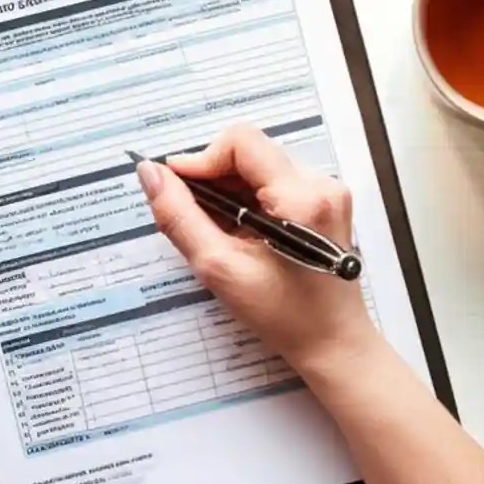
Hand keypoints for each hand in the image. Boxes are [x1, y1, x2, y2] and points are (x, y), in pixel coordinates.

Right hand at [136, 124, 375, 373]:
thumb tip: (150, 174)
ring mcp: (326, 191)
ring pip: (259, 164)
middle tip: (193, 212)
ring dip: (229, 188)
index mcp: (302, 198)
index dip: (201, 158)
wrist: (332, 341)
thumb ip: (179, 216)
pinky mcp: (324, 201)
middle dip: (213, 176)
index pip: (241, 141)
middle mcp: (321, 184)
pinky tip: (239, 230)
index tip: (174, 184)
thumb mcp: (220, 268)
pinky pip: (274, 180)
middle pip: (250, 150)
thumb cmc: (284, 315)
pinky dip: (248, 198)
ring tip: (217, 228)